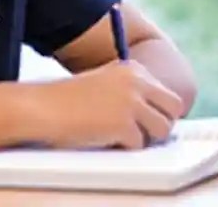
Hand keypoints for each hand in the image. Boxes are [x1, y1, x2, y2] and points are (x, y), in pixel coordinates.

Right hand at [32, 60, 184, 149]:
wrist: (43, 106)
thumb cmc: (68, 99)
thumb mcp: (105, 83)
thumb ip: (130, 90)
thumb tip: (154, 114)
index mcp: (134, 70)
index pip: (166, 93)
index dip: (158, 111)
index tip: (148, 121)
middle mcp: (137, 83)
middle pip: (174, 108)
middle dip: (162, 123)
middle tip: (146, 134)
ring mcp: (132, 103)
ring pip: (162, 128)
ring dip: (147, 138)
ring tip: (125, 138)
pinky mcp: (123, 124)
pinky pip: (139, 143)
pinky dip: (126, 147)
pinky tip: (108, 140)